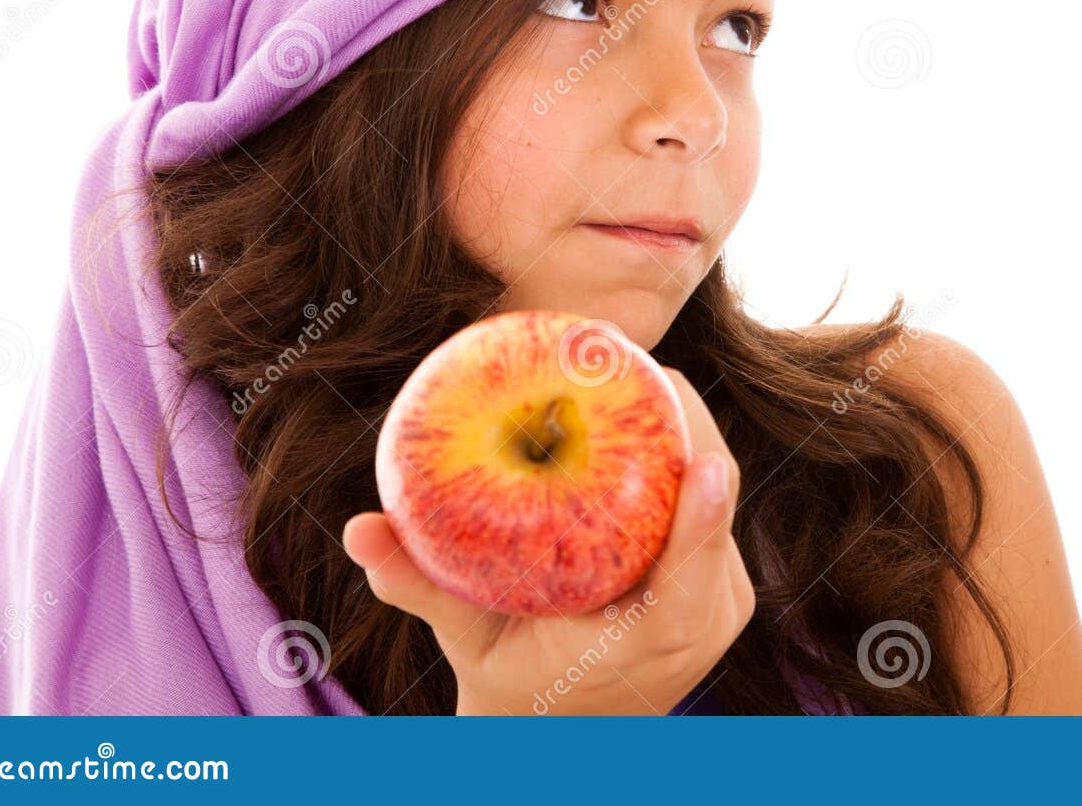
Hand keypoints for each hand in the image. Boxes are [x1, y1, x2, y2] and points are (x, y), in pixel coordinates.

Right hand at [342, 367, 753, 714]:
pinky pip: (711, 489)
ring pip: (718, 483)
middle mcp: (705, 621)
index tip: (705, 464)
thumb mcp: (466, 642)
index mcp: (652, 646)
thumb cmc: (513, 680)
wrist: (570, 723)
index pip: (691, 587)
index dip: (706, 523)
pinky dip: (676, 439)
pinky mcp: (724, 569)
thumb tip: (357, 530)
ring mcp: (724, 594)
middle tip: (623, 358)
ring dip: (676, 420)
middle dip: (681, 425)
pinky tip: (634, 391)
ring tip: (625, 360)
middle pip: (718, 504)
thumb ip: (419, 588)